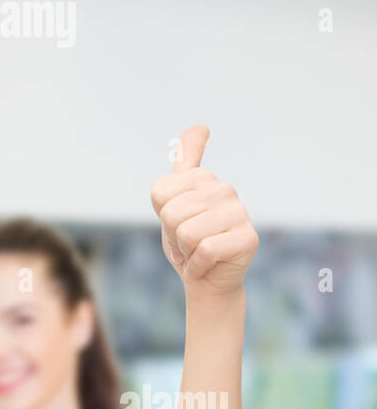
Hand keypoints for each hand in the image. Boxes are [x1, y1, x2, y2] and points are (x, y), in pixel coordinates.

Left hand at [151, 125, 258, 295]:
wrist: (206, 282)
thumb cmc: (187, 244)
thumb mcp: (172, 203)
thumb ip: (182, 166)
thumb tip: (199, 126)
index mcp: (204, 180)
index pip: (160, 192)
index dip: (161, 217)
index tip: (177, 224)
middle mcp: (225, 190)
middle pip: (171, 213)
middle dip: (173, 237)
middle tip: (188, 243)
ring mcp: (240, 213)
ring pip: (187, 232)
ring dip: (186, 252)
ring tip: (199, 252)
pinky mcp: (247, 238)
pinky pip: (206, 250)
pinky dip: (198, 266)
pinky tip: (207, 265)